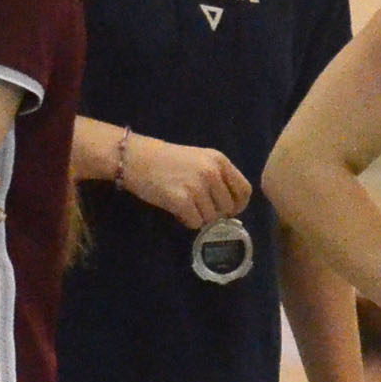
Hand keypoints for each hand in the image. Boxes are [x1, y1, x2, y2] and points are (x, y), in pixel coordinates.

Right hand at [116, 135, 252, 228]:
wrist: (136, 158)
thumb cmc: (167, 160)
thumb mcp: (200, 159)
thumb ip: (218, 177)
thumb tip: (231, 207)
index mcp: (220, 161)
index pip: (244, 190)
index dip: (238, 205)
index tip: (228, 210)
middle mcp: (212, 172)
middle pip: (228, 208)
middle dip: (216, 213)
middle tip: (199, 208)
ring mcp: (197, 186)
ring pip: (212, 218)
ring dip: (200, 217)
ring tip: (185, 206)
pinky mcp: (181, 200)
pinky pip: (196, 223)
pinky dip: (187, 221)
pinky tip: (177, 211)